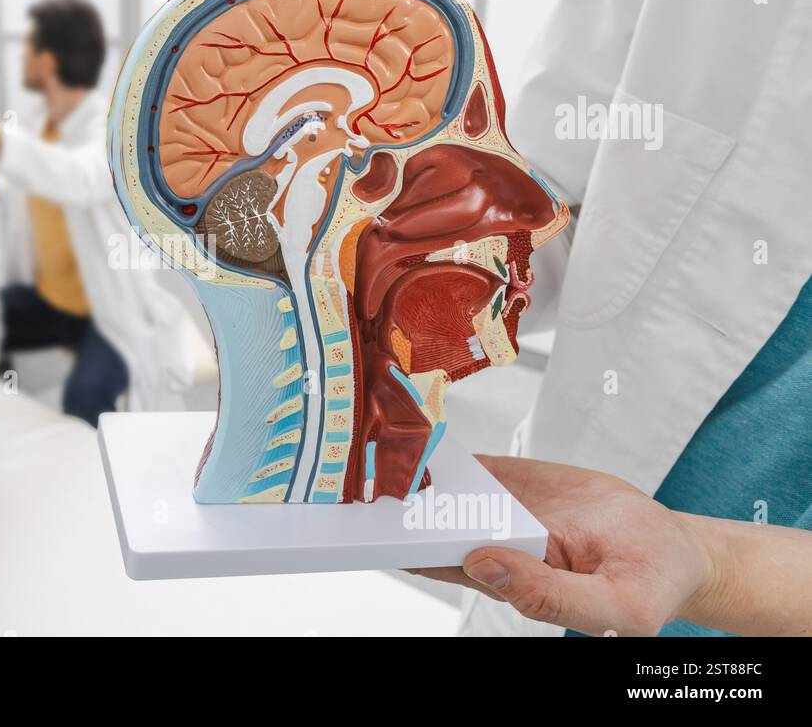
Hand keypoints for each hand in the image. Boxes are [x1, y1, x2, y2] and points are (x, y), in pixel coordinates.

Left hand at [408, 455, 717, 635]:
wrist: (673, 549)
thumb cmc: (647, 587)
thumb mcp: (615, 606)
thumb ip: (549, 596)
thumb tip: (481, 564)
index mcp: (508, 581)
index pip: (443, 564)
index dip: (411, 544)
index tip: (385, 521)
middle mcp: (493, 544)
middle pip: (431, 522)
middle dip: (400, 503)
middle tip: (369, 477)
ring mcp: (501, 508)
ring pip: (444, 490)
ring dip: (414, 471)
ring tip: (383, 445)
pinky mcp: (516, 481)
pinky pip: (473, 466)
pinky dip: (446, 453)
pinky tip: (419, 435)